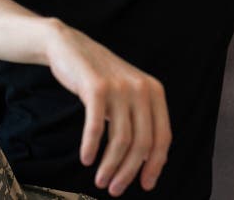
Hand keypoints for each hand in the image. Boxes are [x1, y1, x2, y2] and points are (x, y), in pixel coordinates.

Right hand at [45, 22, 170, 196]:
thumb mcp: (128, 94)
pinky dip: (91, 147)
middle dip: (129, 172)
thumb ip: (140, 119)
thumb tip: (151, 162)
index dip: (155, 165)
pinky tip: (86, 158)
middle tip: (115, 189)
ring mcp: (119, 87)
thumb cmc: (99, 77)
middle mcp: (141, 88)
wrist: (69, 47)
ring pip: (121, 139)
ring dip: (110, 166)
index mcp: (154, 92)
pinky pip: (96, 126)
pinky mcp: (96, 87)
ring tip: (101, 181)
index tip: (145, 185)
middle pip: (142, 143)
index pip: (163, 137)